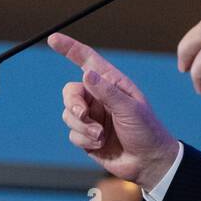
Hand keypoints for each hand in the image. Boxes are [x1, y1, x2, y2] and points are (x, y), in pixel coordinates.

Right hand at [48, 32, 179, 187]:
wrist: (147, 162)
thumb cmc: (146, 130)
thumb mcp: (130, 109)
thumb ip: (107, 92)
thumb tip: (87, 73)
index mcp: (113, 83)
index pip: (88, 61)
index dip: (71, 49)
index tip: (53, 38)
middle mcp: (100, 97)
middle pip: (70, 91)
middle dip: (73, 103)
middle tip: (83, 114)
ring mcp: (92, 116)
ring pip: (68, 114)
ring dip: (82, 126)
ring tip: (101, 134)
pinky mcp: (86, 135)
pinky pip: (72, 133)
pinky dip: (84, 139)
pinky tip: (100, 143)